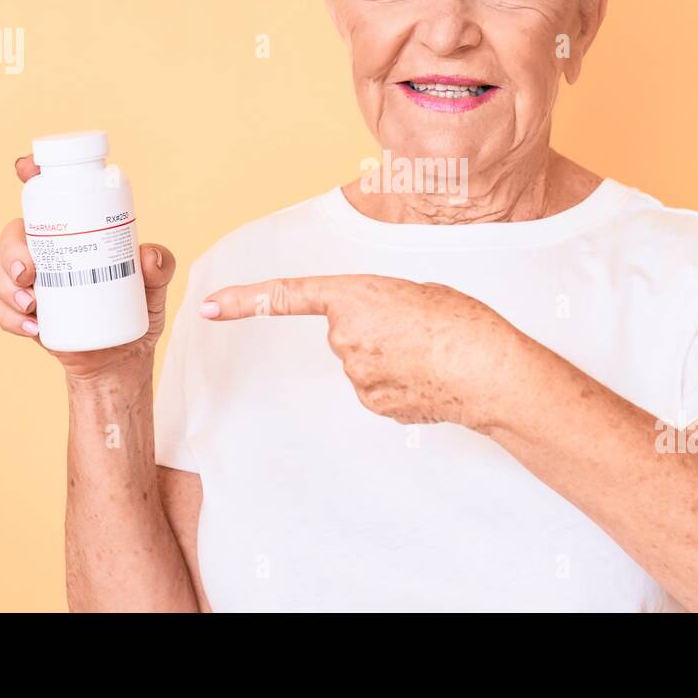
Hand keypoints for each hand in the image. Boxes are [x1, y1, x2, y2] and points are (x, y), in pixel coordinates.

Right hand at [0, 154, 176, 386]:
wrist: (122, 355)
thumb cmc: (135, 308)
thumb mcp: (155, 285)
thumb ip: (161, 266)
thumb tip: (146, 255)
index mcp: (73, 231)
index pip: (48, 196)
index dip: (32, 175)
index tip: (25, 168)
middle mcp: (46, 250)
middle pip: (12, 233)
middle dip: (11, 249)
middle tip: (32, 272)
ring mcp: (30, 280)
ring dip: (5, 285)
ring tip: (32, 305)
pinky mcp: (21, 312)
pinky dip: (8, 317)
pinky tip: (32, 327)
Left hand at [199, 275, 528, 430]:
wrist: (488, 370)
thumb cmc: (461, 323)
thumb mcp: (415, 292)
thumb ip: (380, 305)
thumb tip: (375, 335)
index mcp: (353, 296)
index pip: (286, 296)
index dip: (244, 302)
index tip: (209, 308)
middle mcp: (345, 337)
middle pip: (344, 331)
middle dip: (371, 329)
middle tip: (414, 328)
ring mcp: (357, 376)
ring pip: (363, 362)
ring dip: (388, 357)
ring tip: (428, 353)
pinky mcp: (374, 404)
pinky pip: (378, 388)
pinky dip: (399, 382)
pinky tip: (428, 377)